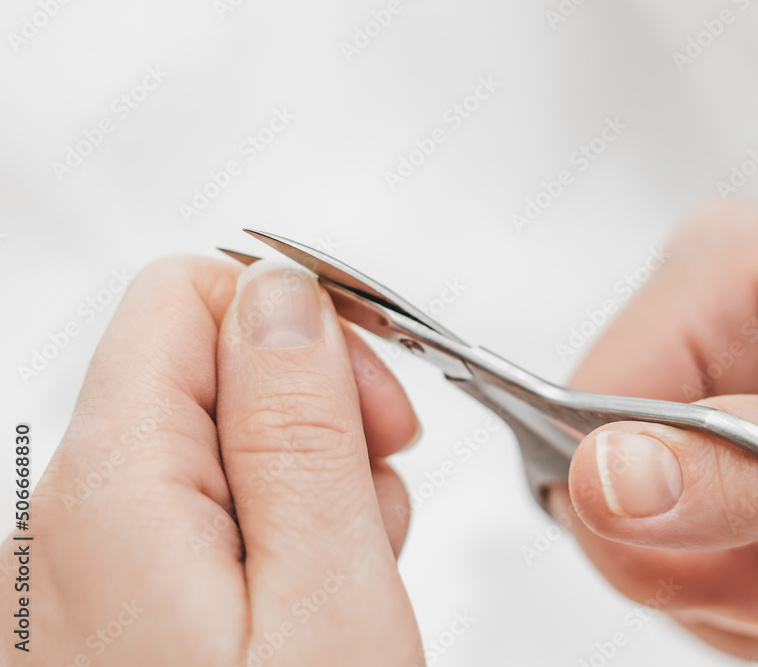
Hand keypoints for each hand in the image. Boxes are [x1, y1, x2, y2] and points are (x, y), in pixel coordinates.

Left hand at [2, 257, 423, 665]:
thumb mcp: (328, 598)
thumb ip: (300, 432)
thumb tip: (278, 293)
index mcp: (111, 498)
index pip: (186, 298)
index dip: (303, 333)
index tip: (375, 409)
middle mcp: (56, 530)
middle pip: (200, 380)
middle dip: (312, 422)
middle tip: (373, 506)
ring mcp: (66, 582)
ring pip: (205, 457)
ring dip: (295, 492)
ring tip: (344, 583)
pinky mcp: (93, 618)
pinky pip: (185, 528)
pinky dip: (258, 547)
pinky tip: (297, 612)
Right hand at [549, 201, 757, 659]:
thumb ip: (747, 467)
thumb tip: (604, 482)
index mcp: (723, 274)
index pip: (586, 406)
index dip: (628, 511)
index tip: (726, 576)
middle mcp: (704, 326)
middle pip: (597, 475)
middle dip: (687, 559)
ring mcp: (710, 393)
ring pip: (629, 526)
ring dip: (722, 581)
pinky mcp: (724, 454)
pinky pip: (667, 549)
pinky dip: (730, 594)